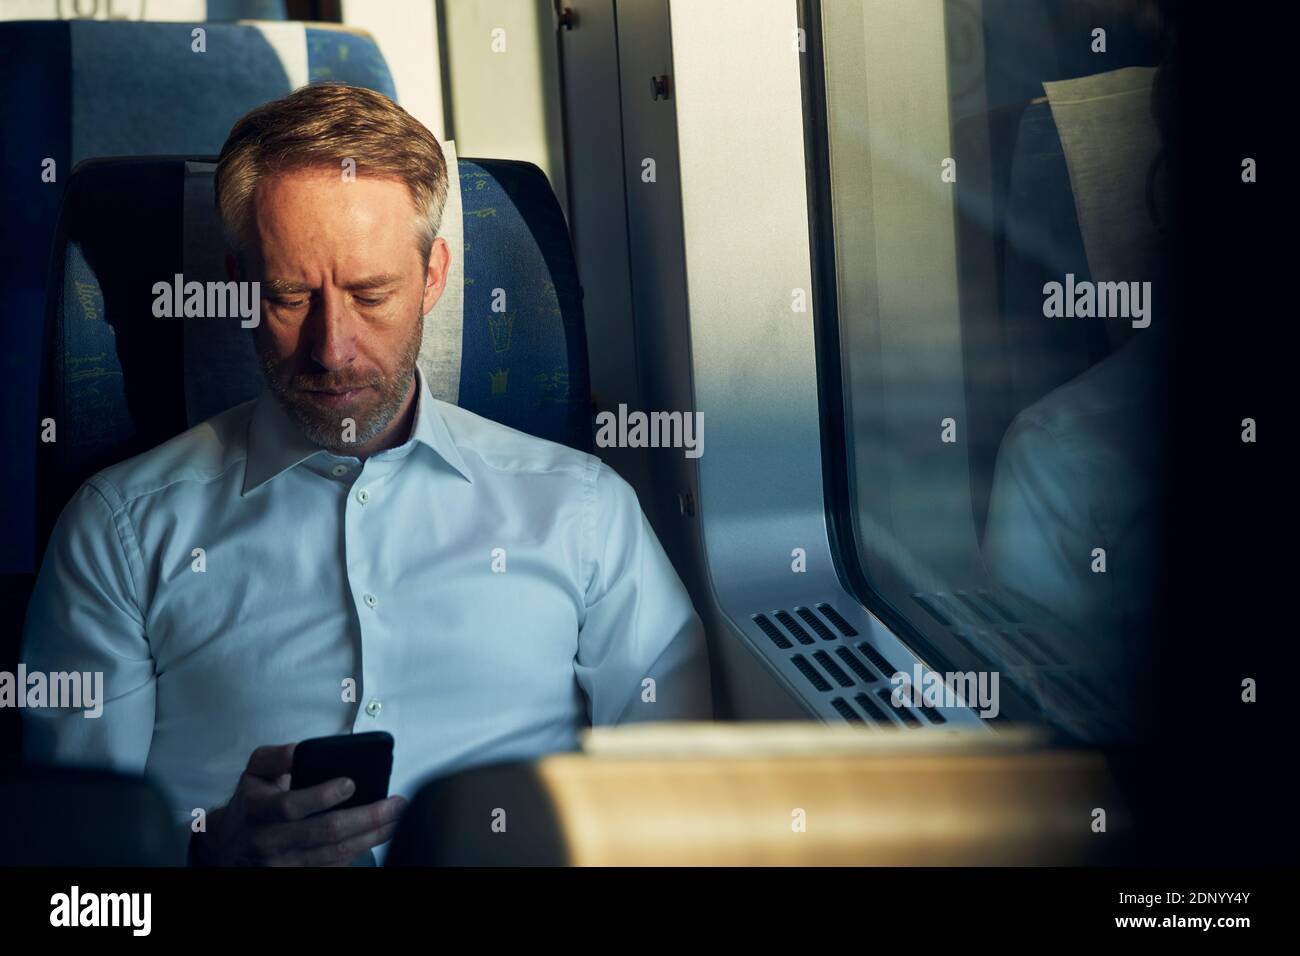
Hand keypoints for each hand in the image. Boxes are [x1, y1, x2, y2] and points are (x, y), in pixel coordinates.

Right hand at [192, 742, 404, 865]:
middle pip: (324, 833)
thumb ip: (277, 756)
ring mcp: (282, 863)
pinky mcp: (295, 875)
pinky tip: (378, 835)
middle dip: (366, 818)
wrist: (229, 844)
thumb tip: (302, 749)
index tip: (350, 783)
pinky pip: (333, 866)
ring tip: (396, 818)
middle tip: (395, 804)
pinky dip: (359, 851)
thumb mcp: (255, 772)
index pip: (292, 806)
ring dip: (371, 836)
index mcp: (258, 809)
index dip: (322, 796)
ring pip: (335, 853)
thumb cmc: (252, 802)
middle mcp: (269, 841)